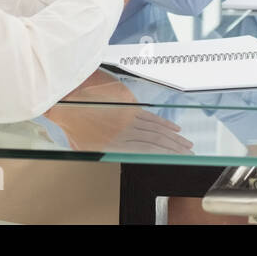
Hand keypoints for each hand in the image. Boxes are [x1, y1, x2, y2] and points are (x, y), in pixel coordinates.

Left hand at [48, 104, 193, 155]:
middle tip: (189, 152)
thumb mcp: (84, 147)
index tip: (178, 158)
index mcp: (115, 144)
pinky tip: (174, 128)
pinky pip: (150, 116)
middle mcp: (125, 131)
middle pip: (157, 140)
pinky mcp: (128, 105)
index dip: (166, 154)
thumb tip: (122, 155)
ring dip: (174, 137)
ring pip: (156, 129)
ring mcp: (128, 117)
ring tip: (186, 143)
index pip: (148, 150)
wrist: (67, 97)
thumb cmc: (72, 123)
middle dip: (175, 147)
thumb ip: (106, 151)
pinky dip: (164, 123)